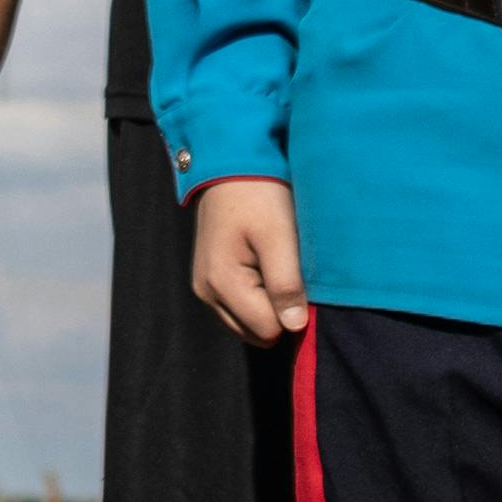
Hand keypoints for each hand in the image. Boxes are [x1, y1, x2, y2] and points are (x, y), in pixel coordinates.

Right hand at [190, 175, 305, 345]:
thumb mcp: (279, 237)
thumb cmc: (257, 198)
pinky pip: (240, 313)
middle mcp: (206, 292)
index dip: (292, 309)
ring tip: (274, 269)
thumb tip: (295, 327)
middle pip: (258, 334)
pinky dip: (257, 301)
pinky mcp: (209, 283)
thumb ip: (285, 284)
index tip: (296, 277)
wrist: (229, 168)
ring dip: (268, 308)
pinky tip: (263, 271)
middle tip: (286, 272)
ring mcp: (204, 288)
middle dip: (279, 313)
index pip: (270, 329)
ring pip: (249, 327)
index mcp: (221, 282)